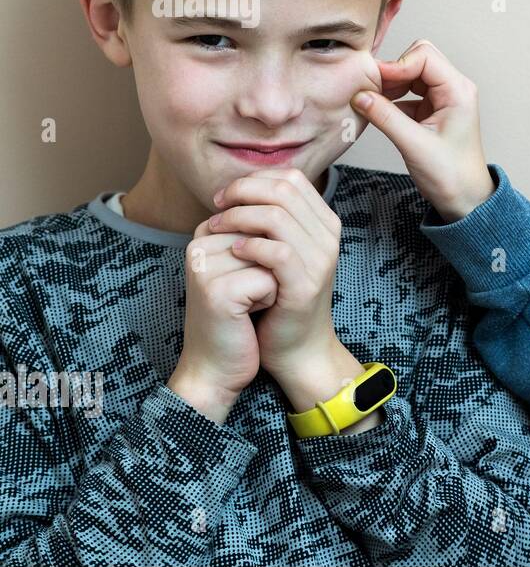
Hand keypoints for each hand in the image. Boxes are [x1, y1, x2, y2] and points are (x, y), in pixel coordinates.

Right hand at [174, 219, 278, 421]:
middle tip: (253, 293)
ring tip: (249, 303)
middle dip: (277, 264)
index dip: (276, 251)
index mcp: (207, 232)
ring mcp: (204, 265)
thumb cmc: (241, 317)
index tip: (251, 279)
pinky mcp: (215, 289)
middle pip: (270, 234)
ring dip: (275, 281)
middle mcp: (200, 243)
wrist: (219, 367)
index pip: (266, 216)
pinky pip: (268, 279)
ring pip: (273, 253)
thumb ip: (262, 232)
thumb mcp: (252, 266)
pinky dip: (269, 299)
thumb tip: (292, 199)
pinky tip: (247, 316)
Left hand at [202, 167, 341, 377]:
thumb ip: (272, 221)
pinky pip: (277, 251)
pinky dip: (250, 246)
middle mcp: (328, 237)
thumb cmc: (280, 298)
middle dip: (242, 192)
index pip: (290, 178)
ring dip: (239, 217)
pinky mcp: (306, 284)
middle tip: (216, 208)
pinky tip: (233, 251)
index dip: (253, 180)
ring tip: (217, 229)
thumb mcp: (281, 251)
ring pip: (277, 215)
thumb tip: (240, 188)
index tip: (225, 198)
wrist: (297, 347)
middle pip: (284, 190)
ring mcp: (321, 260)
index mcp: (324, 223)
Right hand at [349, 39, 495, 221]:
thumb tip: (359, 96)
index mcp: (458, 91)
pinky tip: (378, 112)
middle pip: (417, 59)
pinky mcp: (432, 111)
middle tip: (370, 90)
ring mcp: (443, 100)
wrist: (466, 200)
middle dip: (392, 72)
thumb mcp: (414, 145)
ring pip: (411, 75)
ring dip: (390, 85)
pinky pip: (408, 93)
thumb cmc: (451, 176)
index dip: (396, 65)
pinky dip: (392, 99)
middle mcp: (453, 89)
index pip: (423, 56)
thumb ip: (385, 117)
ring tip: (370, 102)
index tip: (374, 82)